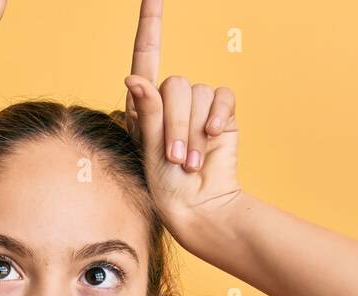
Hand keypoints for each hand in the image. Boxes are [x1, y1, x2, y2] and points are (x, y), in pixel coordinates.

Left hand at [122, 0, 242, 248]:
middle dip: (174, 123)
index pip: (146, 56)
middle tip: (174, 158)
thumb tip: (134, 78)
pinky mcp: (223, 117)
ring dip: (192, 130)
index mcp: (145, 106)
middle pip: (175, 85)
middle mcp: (172, 102)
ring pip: (198, 93)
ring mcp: (199, 109)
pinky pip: (222, 97)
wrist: (198, 208)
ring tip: (189, 162)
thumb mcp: (147, 151)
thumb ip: (145, 114)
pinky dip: (218, 116)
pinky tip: (214, 136)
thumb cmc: (165, 188)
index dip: (150, 25)